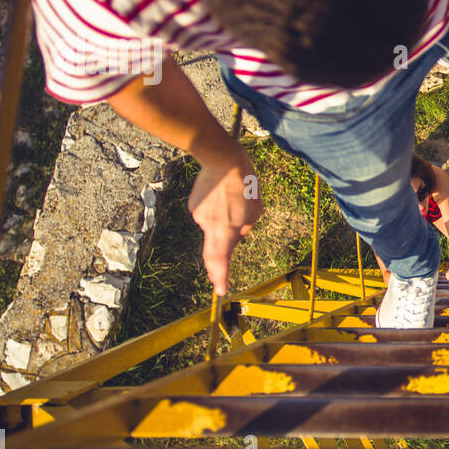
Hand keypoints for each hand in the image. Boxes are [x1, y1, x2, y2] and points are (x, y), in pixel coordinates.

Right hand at [188, 147, 261, 294]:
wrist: (222, 158)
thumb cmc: (244, 183)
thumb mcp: (255, 209)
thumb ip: (246, 227)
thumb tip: (237, 234)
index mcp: (226, 229)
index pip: (221, 260)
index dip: (220, 277)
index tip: (220, 290)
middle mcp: (209, 225)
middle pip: (214, 248)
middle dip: (218, 260)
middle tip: (221, 270)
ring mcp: (199, 215)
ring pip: (214, 226)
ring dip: (225, 220)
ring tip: (236, 198)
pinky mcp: (193, 205)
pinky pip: (208, 214)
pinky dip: (216, 210)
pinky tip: (223, 194)